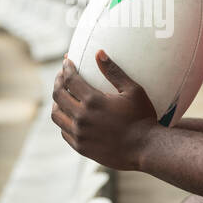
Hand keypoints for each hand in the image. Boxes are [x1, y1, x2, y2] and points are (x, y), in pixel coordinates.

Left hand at [51, 51, 157, 170]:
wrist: (146, 148)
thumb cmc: (142, 117)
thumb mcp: (133, 90)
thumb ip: (114, 72)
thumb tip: (99, 53)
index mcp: (93, 101)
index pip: (70, 79)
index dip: (66, 68)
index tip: (66, 61)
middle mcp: (82, 118)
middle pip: (58, 95)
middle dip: (58, 81)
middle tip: (61, 75)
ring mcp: (79, 134)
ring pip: (56, 115)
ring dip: (56, 102)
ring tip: (61, 95)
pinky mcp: (81, 147)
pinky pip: (64, 131)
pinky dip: (63, 120)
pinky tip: (69, 115)